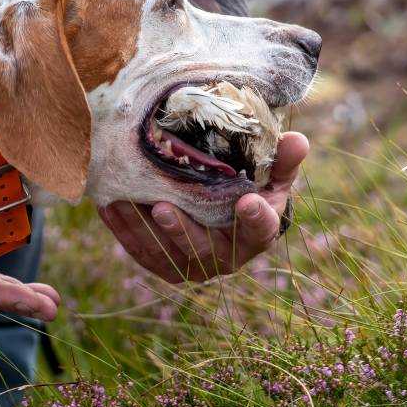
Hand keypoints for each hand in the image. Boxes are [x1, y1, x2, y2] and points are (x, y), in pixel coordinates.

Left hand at [98, 131, 308, 282]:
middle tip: (162, 208)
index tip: (248, 202)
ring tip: (123, 202)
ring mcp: (192, 266)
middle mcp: (225, 258)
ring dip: (142, 229)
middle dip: (181, 230)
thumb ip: (282, 161)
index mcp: (255, 235)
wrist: (225, 218)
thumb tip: (297, 140)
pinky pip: (141, 251)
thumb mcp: (271, 176)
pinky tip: (109, 207)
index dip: (255, 219)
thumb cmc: (251, 191)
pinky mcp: (163, 265)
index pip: (260, 231)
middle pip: (203, 250)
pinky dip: (124, 230)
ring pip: (165, 253)